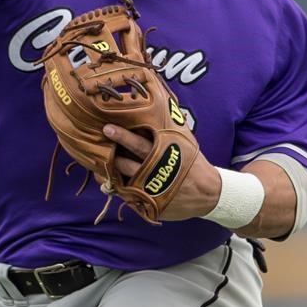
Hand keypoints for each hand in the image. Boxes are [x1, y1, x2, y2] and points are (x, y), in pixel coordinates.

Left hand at [101, 124, 220, 220]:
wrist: (208, 193)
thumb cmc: (192, 163)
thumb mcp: (184, 143)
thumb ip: (168, 129)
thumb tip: (159, 101)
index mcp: (166, 154)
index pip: (141, 143)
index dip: (123, 136)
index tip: (108, 127)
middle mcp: (157, 172)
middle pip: (129, 163)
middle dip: (113, 154)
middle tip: (98, 146)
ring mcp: (153, 190)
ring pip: (125, 181)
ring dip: (110, 173)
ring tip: (98, 165)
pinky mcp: (150, 205)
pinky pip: (128, 197)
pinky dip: (118, 189)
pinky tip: (107, 182)